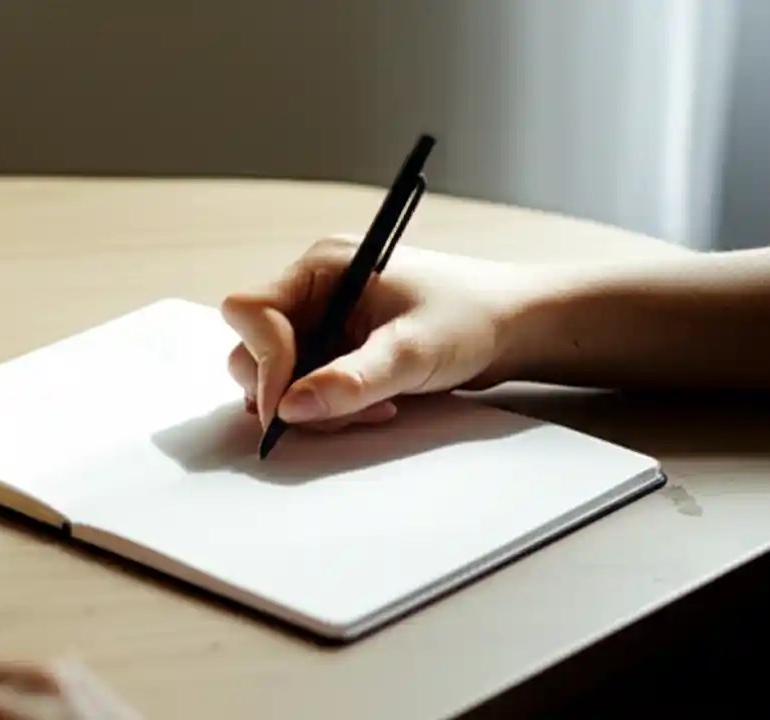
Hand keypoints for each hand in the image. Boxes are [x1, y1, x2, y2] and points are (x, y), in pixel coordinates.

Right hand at [221, 236, 533, 429]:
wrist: (518, 326)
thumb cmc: (473, 317)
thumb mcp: (411, 351)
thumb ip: (349, 380)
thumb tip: (288, 409)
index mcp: (322, 267)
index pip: (251, 310)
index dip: (263, 359)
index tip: (288, 403)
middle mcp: (314, 290)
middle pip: (254, 346)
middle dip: (291, 388)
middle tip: (341, 409)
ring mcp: (324, 320)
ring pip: (280, 374)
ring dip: (316, 402)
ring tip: (373, 405)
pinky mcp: (339, 348)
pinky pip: (309, 385)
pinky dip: (333, 405)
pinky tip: (377, 403)